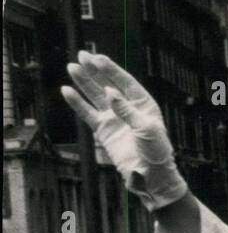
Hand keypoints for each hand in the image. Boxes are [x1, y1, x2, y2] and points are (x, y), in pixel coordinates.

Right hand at [61, 52, 187, 211]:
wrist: (151, 176)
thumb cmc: (156, 151)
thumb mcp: (146, 128)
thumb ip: (127, 110)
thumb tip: (110, 92)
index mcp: (143, 104)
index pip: (125, 82)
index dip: (111, 70)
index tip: (97, 58)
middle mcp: (127, 108)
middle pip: (107, 84)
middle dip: (95, 70)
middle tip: (81, 55)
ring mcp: (114, 119)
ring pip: (95, 96)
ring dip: (84, 82)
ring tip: (71, 67)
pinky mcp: (104, 131)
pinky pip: (88, 114)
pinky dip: (77, 103)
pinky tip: (67, 90)